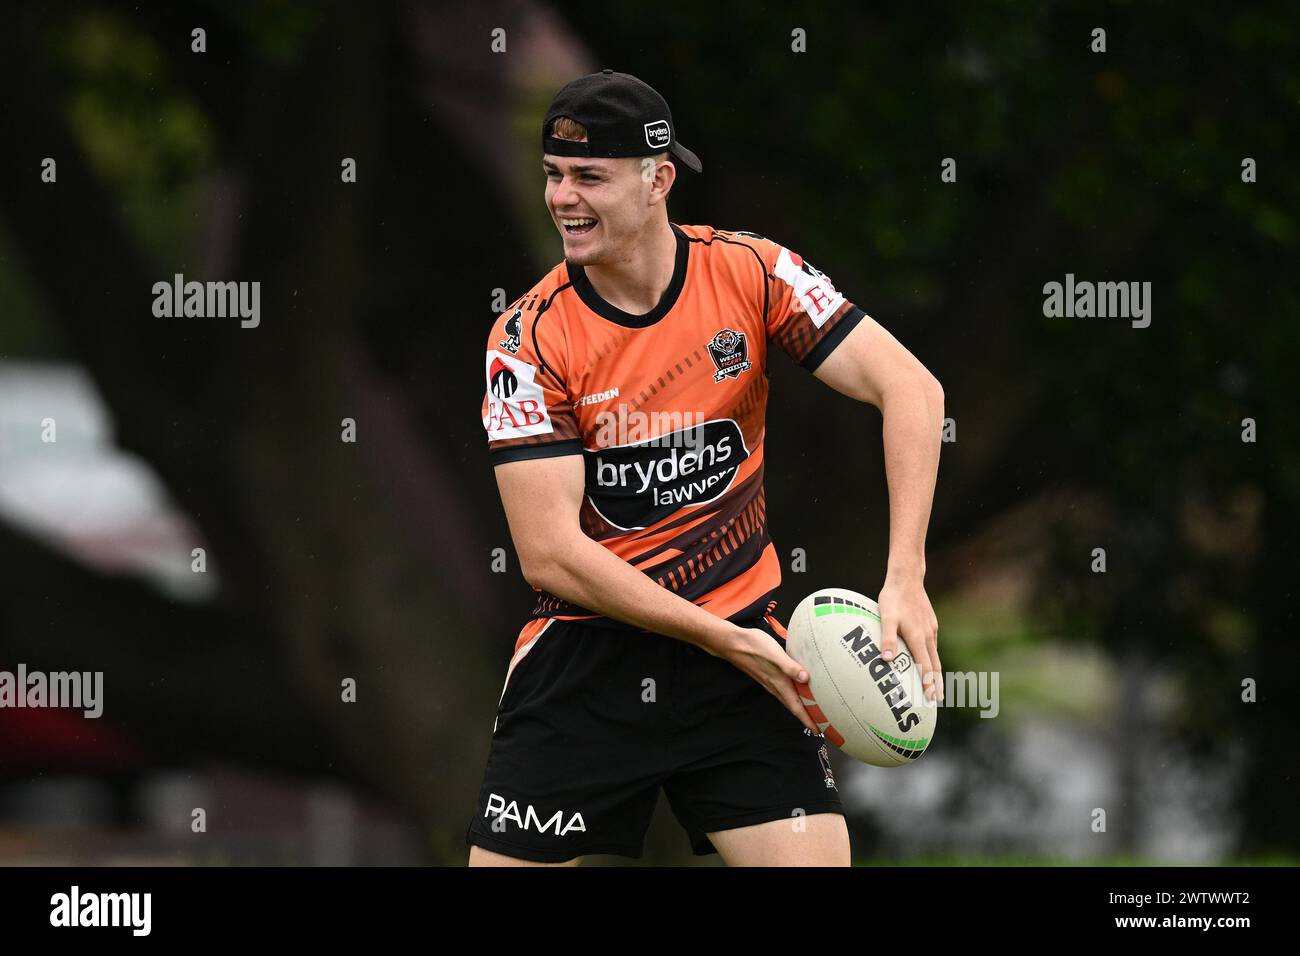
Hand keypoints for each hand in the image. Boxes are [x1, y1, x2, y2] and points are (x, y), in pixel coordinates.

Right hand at [722, 627, 820, 733]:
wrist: (732, 643)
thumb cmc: (753, 646)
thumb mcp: (774, 654)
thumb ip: (790, 667)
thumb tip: (806, 678)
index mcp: (779, 682)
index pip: (795, 706)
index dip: (807, 719)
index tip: (817, 731)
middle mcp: (774, 685)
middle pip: (792, 706)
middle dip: (805, 717)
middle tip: (818, 725)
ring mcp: (769, 681)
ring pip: (787, 699)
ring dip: (799, 707)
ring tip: (810, 711)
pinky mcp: (766, 675)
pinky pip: (783, 690)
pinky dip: (792, 695)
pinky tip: (796, 690)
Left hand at [878, 573, 942, 701]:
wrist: (906, 577)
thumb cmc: (893, 598)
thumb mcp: (886, 617)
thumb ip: (886, 639)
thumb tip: (885, 660)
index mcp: (918, 637)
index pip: (926, 666)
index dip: (929, 683)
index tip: (932, 698)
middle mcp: (927, 635)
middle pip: (935, 664)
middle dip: (937, 683)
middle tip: (938, 700)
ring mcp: (931, 628)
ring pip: (935, 654)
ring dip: (936, 672)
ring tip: (936, 685)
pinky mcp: (930, 622)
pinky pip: (932, 645)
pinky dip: (932, 657)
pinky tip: (928, 660)